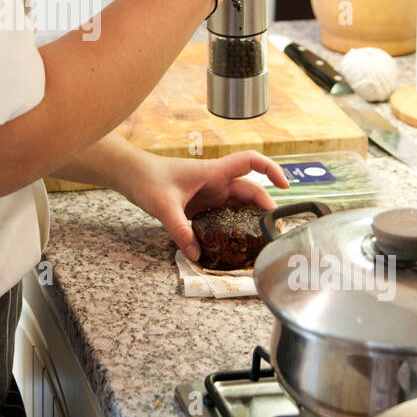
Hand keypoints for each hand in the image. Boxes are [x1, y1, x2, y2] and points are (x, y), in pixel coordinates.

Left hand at [123, 149, 290, 260]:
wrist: (131, 175)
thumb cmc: (147, 179)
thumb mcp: (163, 206)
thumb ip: (180, 230)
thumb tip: (196, 254)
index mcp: (213, 172)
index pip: (251, 162)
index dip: (272, 170)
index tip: (285, 186)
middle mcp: (216, 181)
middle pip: (250, 191)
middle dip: (264, 208)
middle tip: (273, 231)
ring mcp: (209, 193)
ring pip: (238, 204)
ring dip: (250, 219)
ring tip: (261, 241)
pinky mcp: (202, 204)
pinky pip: (224, 214)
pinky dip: (232, 226)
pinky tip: (235, 243)